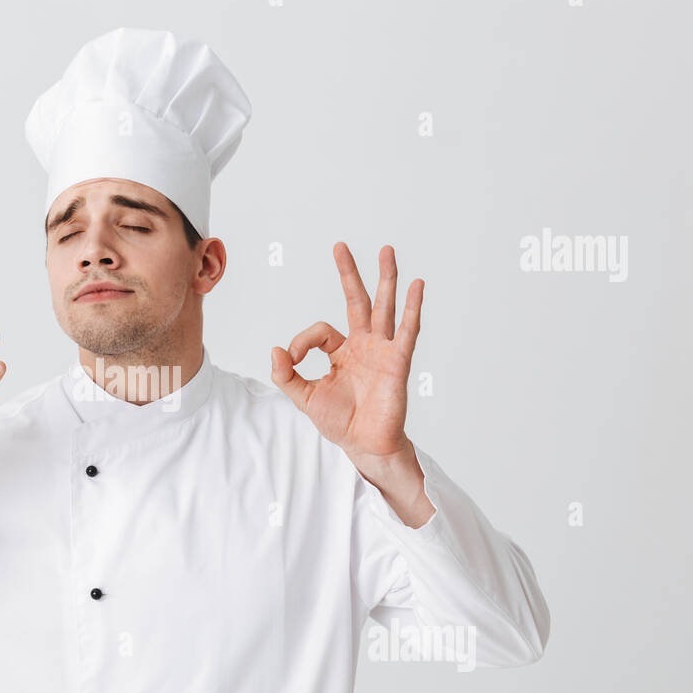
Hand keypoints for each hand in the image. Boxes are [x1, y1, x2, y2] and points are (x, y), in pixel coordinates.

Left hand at [270, 243, 423, 466]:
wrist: (365, 445)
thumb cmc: (341, 422)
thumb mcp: (304, 397)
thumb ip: (287, 375)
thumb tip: (275, 350)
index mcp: (341, 352)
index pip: (320, 330)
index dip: (301, 341)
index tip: (292, 359)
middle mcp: (364, 345)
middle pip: (356, 301)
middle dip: (349, 274)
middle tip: (340, 246)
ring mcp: (382, 350)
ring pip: (383, 307)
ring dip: (385, 278)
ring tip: (387, 251)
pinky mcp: (398, 362)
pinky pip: (407, 331)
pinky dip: (412, 308)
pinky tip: (416, 286)